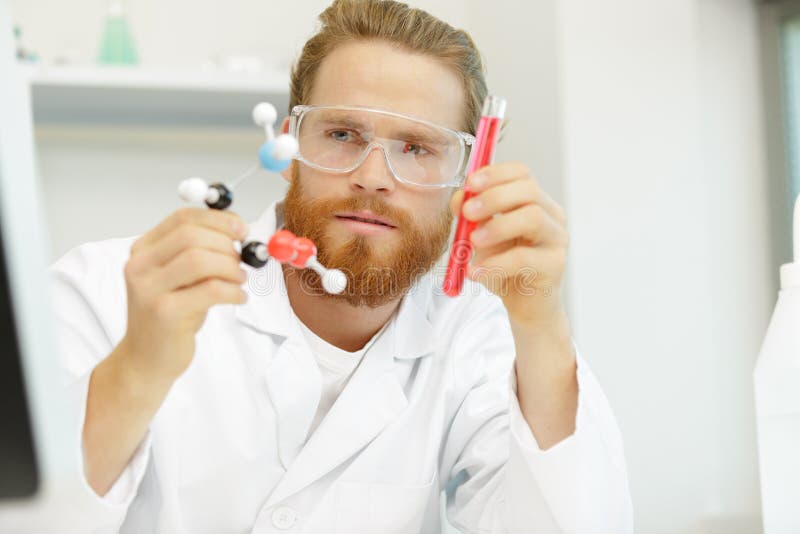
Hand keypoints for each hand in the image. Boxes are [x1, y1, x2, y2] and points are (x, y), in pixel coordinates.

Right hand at [121, 207, 248, 382]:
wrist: (146, 359)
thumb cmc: (171, 315)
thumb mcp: (181, 278)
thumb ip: (201, 252)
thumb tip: (238, 230)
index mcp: (144, 250)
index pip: (183, 218)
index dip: (218, 219)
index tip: (242, 228)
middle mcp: (140, 266)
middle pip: (191, 236)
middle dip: (226, 244)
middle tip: (243, 259)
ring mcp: (149, 290)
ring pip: (200, 260)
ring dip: (230, 267)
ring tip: (239, 280)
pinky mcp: (165, 313)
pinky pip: (210, 290)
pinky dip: (233, 291)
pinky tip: (238, 297)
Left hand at [450, 162, 568, 325]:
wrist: (525, 307)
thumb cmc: (505, 267)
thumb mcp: (482, 238)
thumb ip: (472, 217)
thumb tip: (459, 198)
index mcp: (535, 202)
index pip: (521, 173)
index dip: (495, 174)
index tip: (469, 184)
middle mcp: (551, 216)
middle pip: (528, 190)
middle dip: (494, 198)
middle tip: (467, 213)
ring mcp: (557, 240)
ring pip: (533, 218)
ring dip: (497, 227)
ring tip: (473, 242)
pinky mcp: (554, 266)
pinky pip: (524, 258)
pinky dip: (495, 263)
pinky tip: (475, 271)